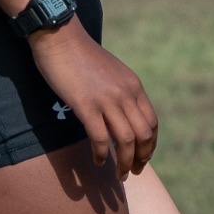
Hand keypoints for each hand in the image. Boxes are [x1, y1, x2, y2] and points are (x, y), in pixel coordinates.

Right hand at [28, 19, 157, 179]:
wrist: (62, 38)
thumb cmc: (83, 57)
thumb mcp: (112, 74)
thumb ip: (121, 92)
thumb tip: (122, 114)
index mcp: (134, 86)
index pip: (152, 122)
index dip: (150, 145)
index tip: (143, 158)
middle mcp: (126, 94)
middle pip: (144, 135)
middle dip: (142, 158)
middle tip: (133, 172)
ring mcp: (107, 100)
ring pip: (126, 140)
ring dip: (125, 162)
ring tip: (119, 175)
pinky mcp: (86, 104)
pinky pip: (100, 137)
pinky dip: (102, 154)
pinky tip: (98, 162)